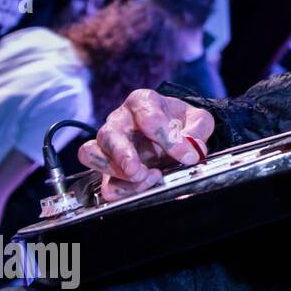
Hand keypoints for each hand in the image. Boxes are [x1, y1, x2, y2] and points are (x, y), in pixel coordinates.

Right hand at [79, 89, 214, 201]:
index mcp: (142, 102)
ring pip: (91, 155)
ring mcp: (110, 144)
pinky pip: (102, 181)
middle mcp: (120, 121)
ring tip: (141, 178)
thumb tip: (194, 148)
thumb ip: (198, 130)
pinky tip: (141, 187)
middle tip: (140, 171)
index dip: (168, 138)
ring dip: (115, 172)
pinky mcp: (109, 167)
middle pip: (108, 134)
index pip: (149, 117)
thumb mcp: (198, 119)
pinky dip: (119, 189)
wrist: (174, 131)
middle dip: (122, 155)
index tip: (188, 156)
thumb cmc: (181, 122)